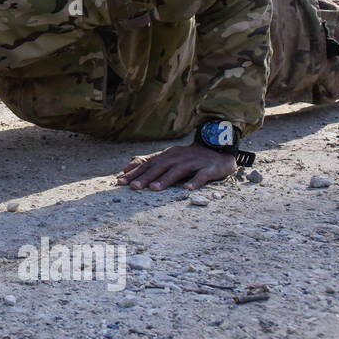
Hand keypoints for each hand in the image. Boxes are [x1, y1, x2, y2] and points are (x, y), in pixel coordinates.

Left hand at [116, 143, 236, 190]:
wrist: (218, 149)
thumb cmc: (189, 157)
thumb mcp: (168, 157)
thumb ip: (149, 162)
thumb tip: (127, 168)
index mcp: (167, 156)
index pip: (148, 164)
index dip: (134, 173)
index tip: (120, 181)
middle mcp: (178, 158)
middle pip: (159, 167)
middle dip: (145, 177)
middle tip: (133, 187)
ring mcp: (193, 162)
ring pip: (177, 171)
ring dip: (165, 180)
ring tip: (154, 188)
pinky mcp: (208, 168)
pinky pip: (201, 176)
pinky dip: (195, 181)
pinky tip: (187, 189)